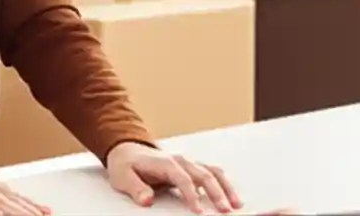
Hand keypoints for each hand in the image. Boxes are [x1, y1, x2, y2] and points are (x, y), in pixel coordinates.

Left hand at [105, 142, 241, 213]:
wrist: (126, 150)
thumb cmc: (126, 165)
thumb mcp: (123, 177)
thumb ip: (136, 188)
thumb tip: (147, 199)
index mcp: (165, 162)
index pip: (183, 179)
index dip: (191, 195)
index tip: (198, 211)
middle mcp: (180, 160)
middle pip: (204, 174)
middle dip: (217, 193)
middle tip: (225, 210)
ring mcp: (188, 162)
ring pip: (213, 172)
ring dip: (226, 187)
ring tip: (236, 204)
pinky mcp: (192, 167)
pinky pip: (212, 172)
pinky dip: (224, 182)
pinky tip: (231, 194)